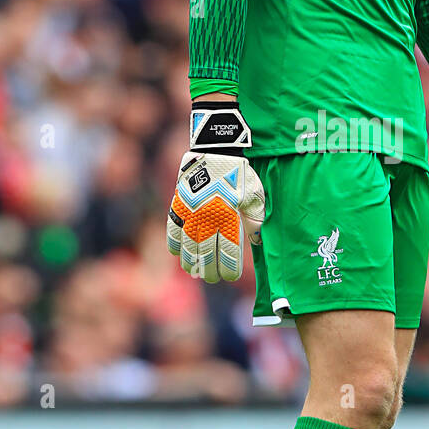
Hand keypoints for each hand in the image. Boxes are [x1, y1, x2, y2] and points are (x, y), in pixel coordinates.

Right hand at [167, 102, 265, 281]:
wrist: (215, 149)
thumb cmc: (239, 173)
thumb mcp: (255, 195)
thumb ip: (255, 219)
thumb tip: (256, 241)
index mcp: (229, 217)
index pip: (228, 252)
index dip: (229, 268)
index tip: (230, 277)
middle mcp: (207, 219)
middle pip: (206, 254)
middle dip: (209, 270)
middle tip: (212, 278)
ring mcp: (190, 213)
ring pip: (187, 247)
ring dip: (191, 262)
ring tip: (195, 271)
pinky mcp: (178, 205)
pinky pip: (172, 230)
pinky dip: (174, 244)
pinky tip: (178, 254)